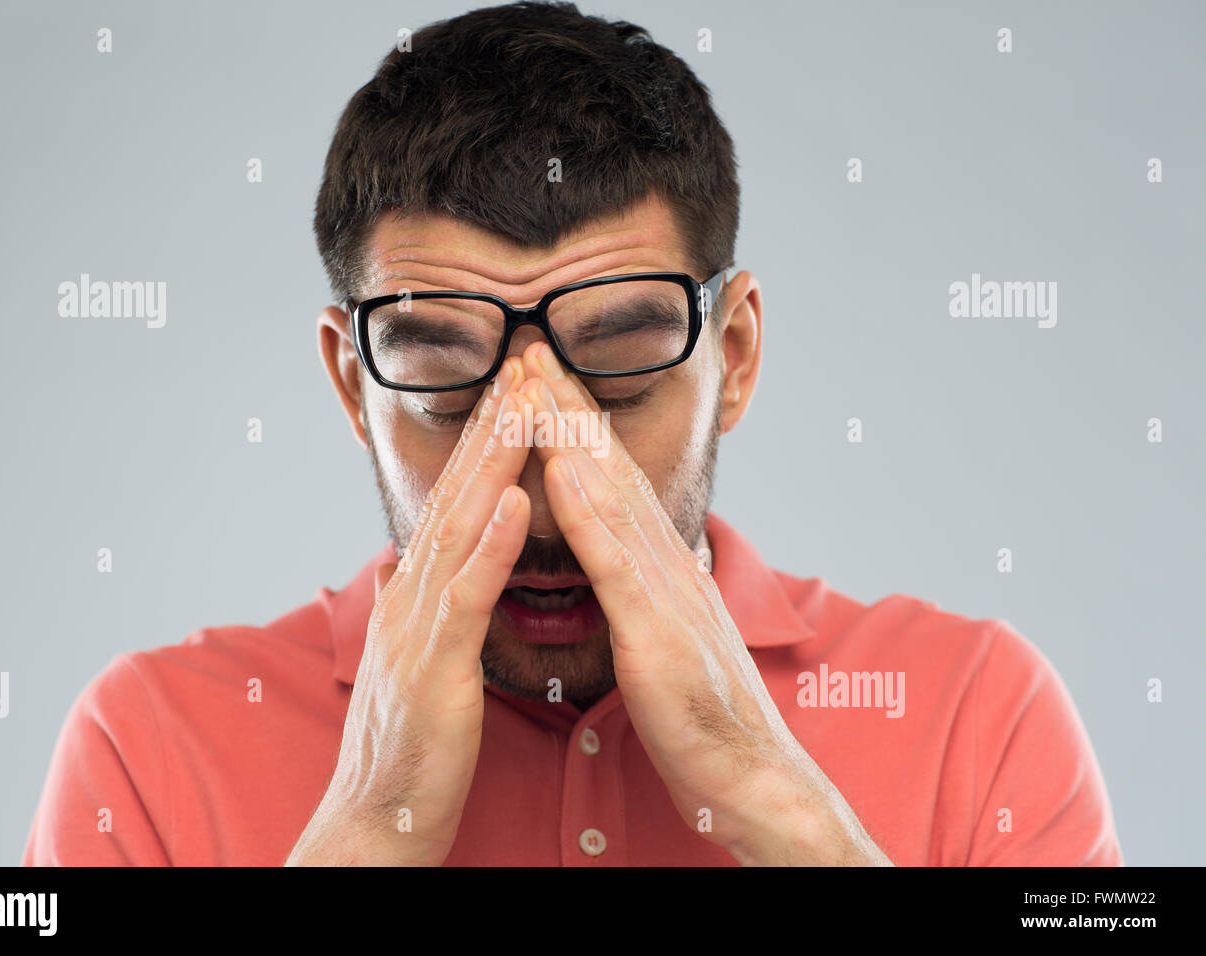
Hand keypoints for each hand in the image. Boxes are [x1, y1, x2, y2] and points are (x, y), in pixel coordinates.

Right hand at [287, 357, 530, 865]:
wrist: (377, 819)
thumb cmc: (411, 744)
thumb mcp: (416, 659)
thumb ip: (416, 606)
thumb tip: (408, 569)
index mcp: (418, 591)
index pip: (459, 498)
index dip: (489, 440)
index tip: (521, 386)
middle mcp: (412, 593)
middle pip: (459, 493)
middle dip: (494, 424)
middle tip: (525, 360)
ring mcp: (418, 625)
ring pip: (462, 526)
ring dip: (495, 459)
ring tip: (527, 402)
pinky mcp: (434, 665)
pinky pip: (467, 595)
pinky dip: (492, 543)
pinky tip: (518, 499)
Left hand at [516, 343, 891, 865]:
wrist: (749, 773)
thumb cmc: (702, 715)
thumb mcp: (666, 634)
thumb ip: (645, 588)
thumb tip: (629, 556)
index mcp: (660, 565)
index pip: (611, 480)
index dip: (576, 425)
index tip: (541, 379)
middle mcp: (666, 562)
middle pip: (611, 468)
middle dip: (568, 404)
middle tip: (531, 346)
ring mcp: (665, 590)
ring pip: (612, 495)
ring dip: (571, 432)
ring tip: (536, 379)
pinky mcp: (657, 631)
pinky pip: (615, 561)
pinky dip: (586, 509)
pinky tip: (559, 468)